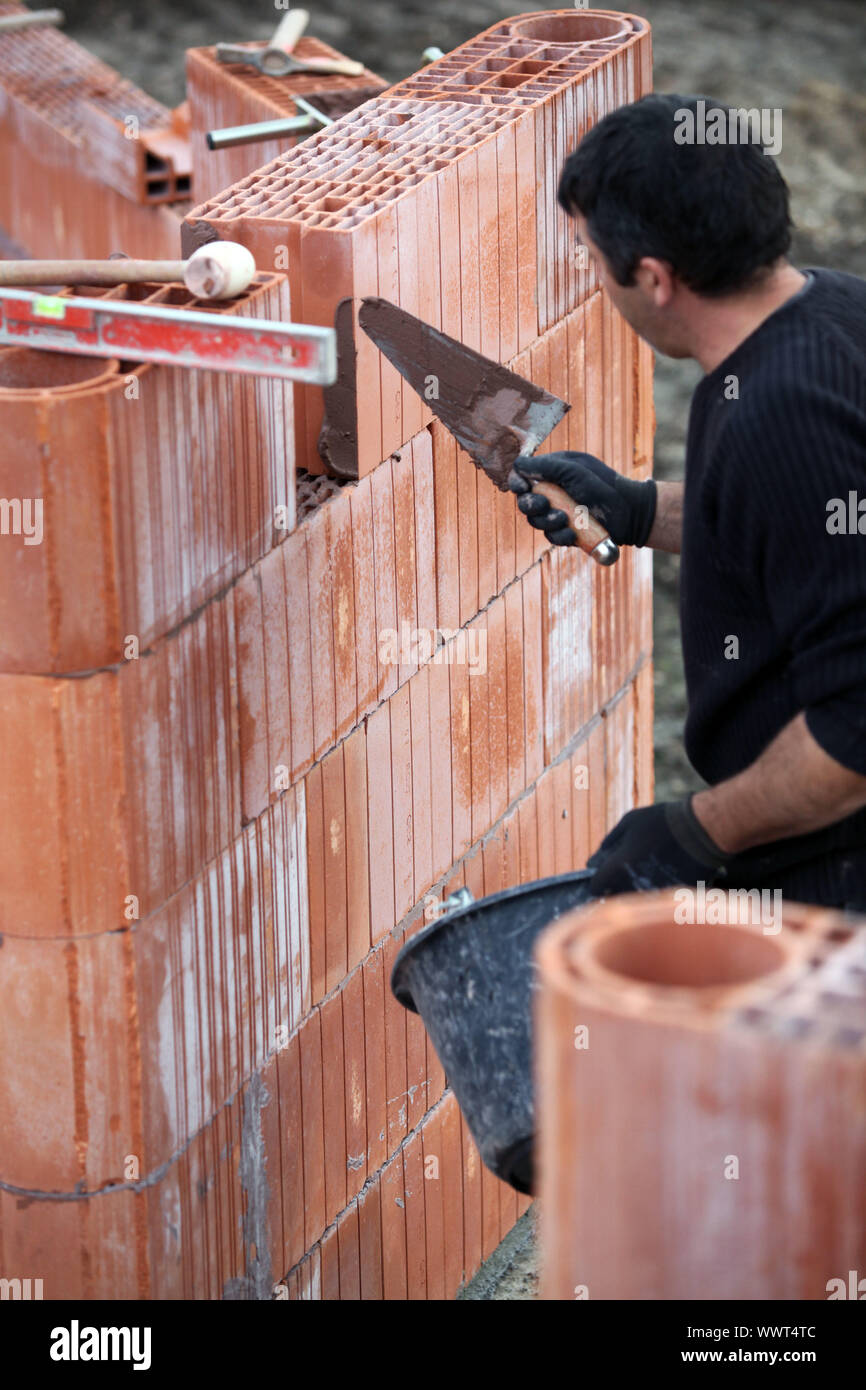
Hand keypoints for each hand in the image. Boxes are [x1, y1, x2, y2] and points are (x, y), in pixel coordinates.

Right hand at [508, 451, 656, 547]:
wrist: (628, 512)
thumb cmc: (603, 485)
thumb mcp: (573, 470)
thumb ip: (544, 466)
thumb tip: (517, 464)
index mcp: (552, 473)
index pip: (524, 478)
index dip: (517, 483)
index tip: (521, 487)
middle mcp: (553, 493)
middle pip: (526, 502)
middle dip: (531, 505)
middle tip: (543, 505)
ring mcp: (559, 513)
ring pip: (536, 522)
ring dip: (547, 522)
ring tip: (564, 519)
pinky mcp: (566, 532)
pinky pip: (552, 537)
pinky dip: (560, 536)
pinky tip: (572, 534)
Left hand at [587, 798, 729, 896]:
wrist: (702, 829)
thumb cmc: (663, 822)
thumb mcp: (630, 822)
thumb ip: (609, 842)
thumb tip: (593, 861)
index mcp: (619, 865)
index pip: (596, 886)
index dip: (596, 882)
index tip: (601, 878)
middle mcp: (634, 883)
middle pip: (614, 895)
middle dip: (614, 886)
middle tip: (625, 872)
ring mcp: (653, 892)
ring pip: (634, 900)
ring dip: (634, 890)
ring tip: (647, 870)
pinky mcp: (670, 896)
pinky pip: (655, 899)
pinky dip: (654, 891)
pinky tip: (662, 874)